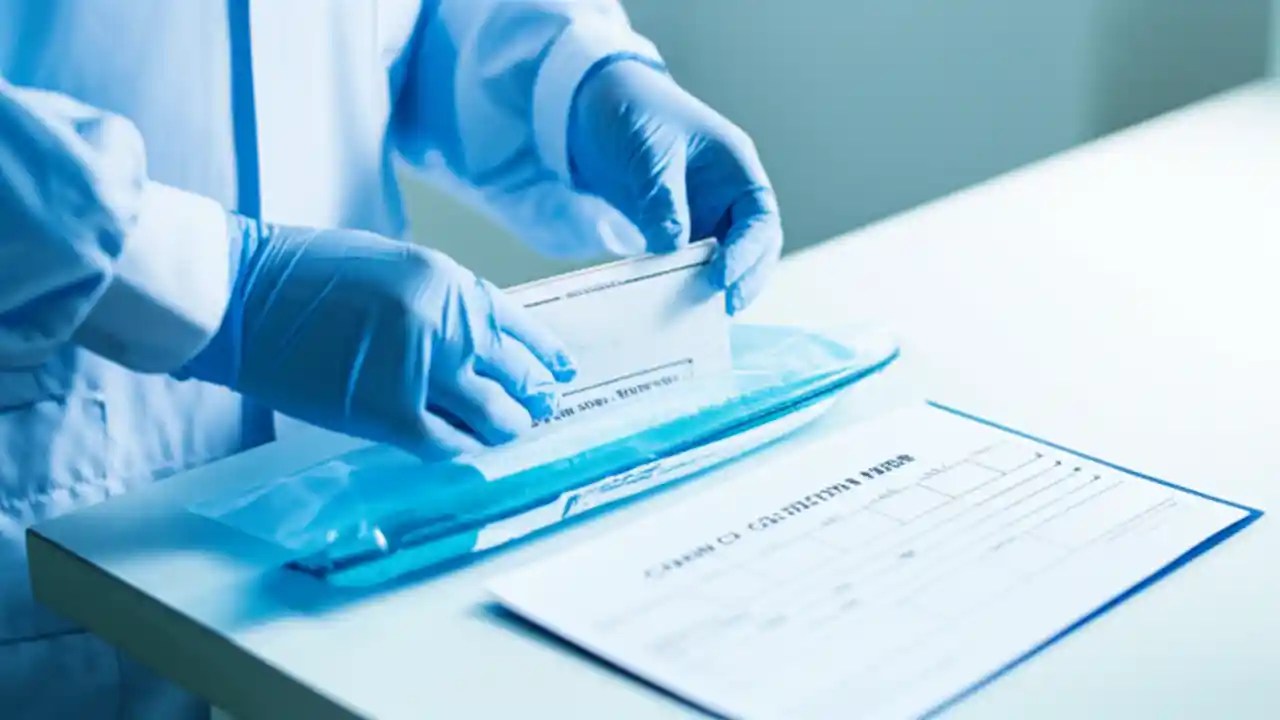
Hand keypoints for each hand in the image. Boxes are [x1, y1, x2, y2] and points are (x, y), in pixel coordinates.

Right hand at [184, 217, 576, 459]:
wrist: (245, 294)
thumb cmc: (308, 275)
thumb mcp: (395, 268)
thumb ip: (442, 304)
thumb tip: (477, 344)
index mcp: (450, 283)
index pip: (519, 327)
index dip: (545, 355)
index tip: (561, 373)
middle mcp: (448, 325)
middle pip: (516, 375)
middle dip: (531, 398)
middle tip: (536, 410)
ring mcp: (423, 371)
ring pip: (494, 417)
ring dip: (506, 428)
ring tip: (506, 432)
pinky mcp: (391, 414)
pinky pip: (449, 444)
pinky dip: (462, 449)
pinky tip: (464, 448)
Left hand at [569, 60, 782, 313]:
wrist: (586, 107)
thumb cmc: (629, 111)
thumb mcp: (649, 152)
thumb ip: (663, 200)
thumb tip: (671, 248)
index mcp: (733, 167)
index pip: (758, 216)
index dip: (749, 250)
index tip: (724, 277)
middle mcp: (724, 196)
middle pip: (752, 246)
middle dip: (744, 277)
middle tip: (723, 307)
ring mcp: (700, 216)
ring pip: (721, 260)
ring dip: (712, 286)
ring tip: (697, 314)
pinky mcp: (671, 232)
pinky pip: (684, 265)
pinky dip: (680, 284)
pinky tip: (667, 304)